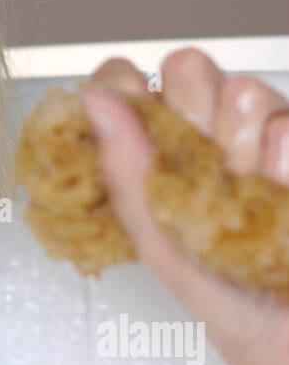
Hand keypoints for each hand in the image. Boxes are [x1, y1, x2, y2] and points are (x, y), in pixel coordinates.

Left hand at [80, 48, 288, 364]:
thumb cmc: (224, 298)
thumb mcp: (158, 241)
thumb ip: (124, 169)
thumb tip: (94, 102)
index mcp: (156, 149)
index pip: (126, 80)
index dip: (126, 89)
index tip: (133, 121)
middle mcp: (208, 133)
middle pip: (189, 66)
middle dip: (192, 114)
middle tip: (202, 170)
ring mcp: (259, 135)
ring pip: (244, 91)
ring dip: (240, 151)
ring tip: (246, 196)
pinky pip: (286, 125)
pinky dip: (280, 168)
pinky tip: (278, 196)